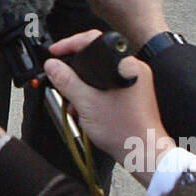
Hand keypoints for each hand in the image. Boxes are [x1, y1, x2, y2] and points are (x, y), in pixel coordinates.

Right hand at [44, 31, 174, 184]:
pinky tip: (88, 111)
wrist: (142, 153)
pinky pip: (109, 86)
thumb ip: (66, 81)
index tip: (56, 52)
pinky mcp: (134, 95)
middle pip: (96, 59)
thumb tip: (52, 66)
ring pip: (101, 74)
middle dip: (76, 73)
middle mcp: (134, 70)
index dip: (70, 45)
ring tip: (77, 105)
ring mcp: (136, 83)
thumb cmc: (125, 131)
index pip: (94, 41)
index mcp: (127, 65)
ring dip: (84, 88)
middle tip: (63, 82)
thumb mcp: (86, 103)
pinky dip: (95, 95)